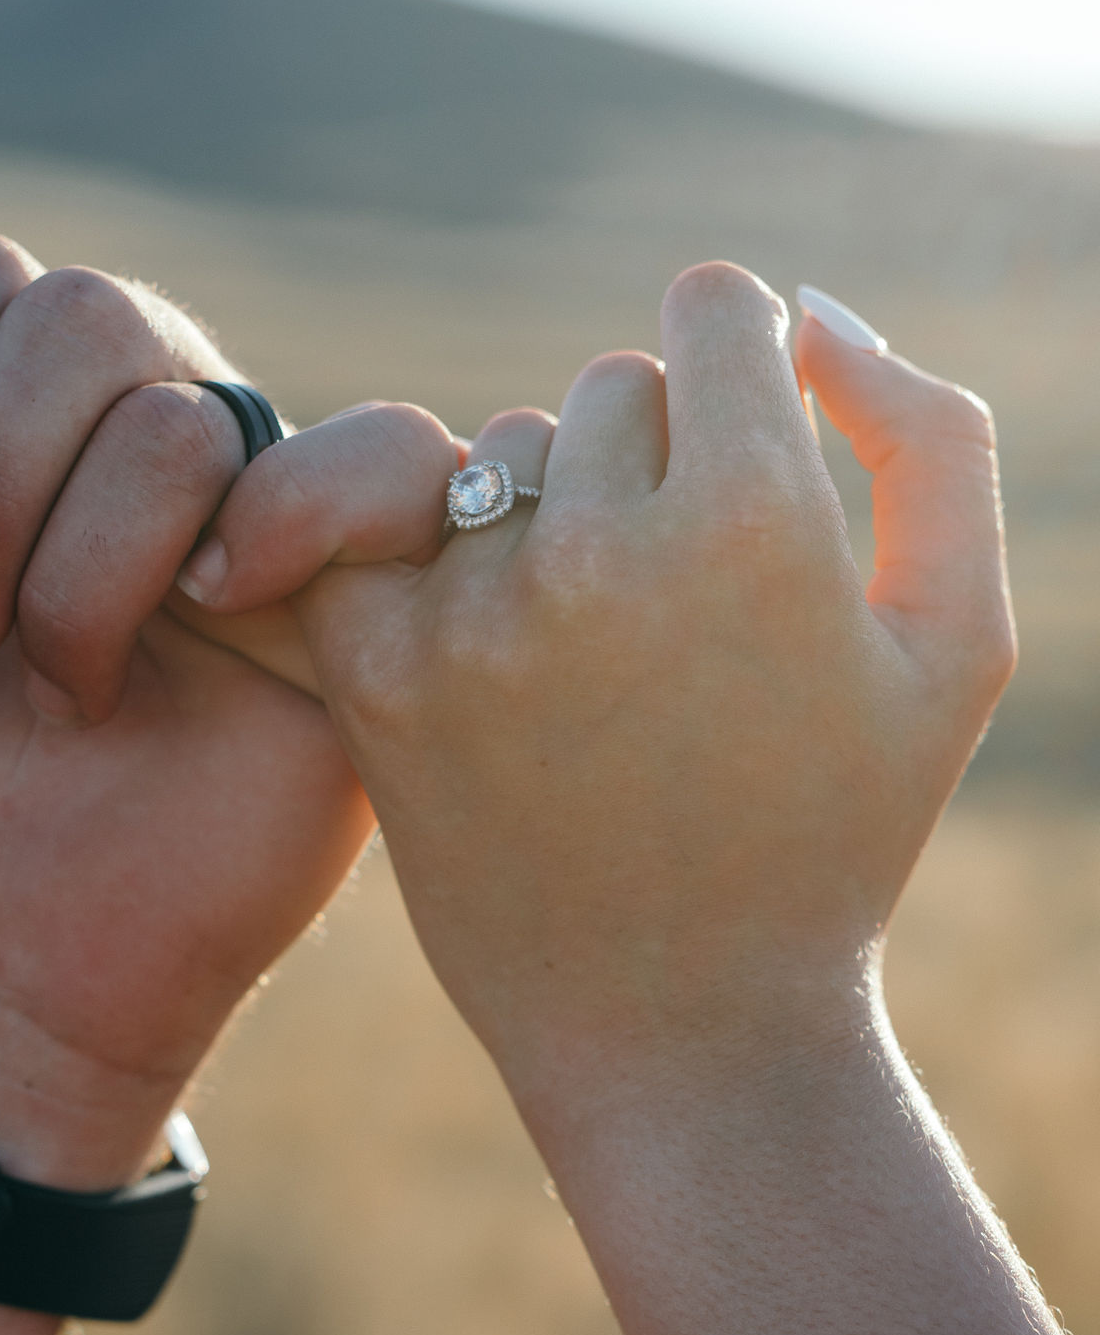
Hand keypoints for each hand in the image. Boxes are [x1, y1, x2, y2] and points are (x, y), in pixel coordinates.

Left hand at [0, 235, 378, 1186]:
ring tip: (57, 697)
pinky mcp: (355, 605)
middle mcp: (141, 436)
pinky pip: (391, 456)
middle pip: (87, 313)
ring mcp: (256, 514)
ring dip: (84, 572)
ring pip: (188, 418)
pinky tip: (219, 615)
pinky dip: (302, 512)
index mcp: (8, 413)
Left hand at [181, 262, 1014, 1112]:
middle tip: (682, 600)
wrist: (681, 1028)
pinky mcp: (380, 674)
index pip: (712, 306)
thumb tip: (815, 317)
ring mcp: (478, 614)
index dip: (739, 363)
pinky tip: (479, 640)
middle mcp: (603, 549)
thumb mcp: (955, 642)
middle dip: (654, 467)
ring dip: (544, 525)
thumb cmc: (837, 837)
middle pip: (610, 391)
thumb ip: (928, 440)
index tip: (741, 442)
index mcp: (758, 521)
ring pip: (500, 461)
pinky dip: (425, 567)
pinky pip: (379, 531)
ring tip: (595, 658)